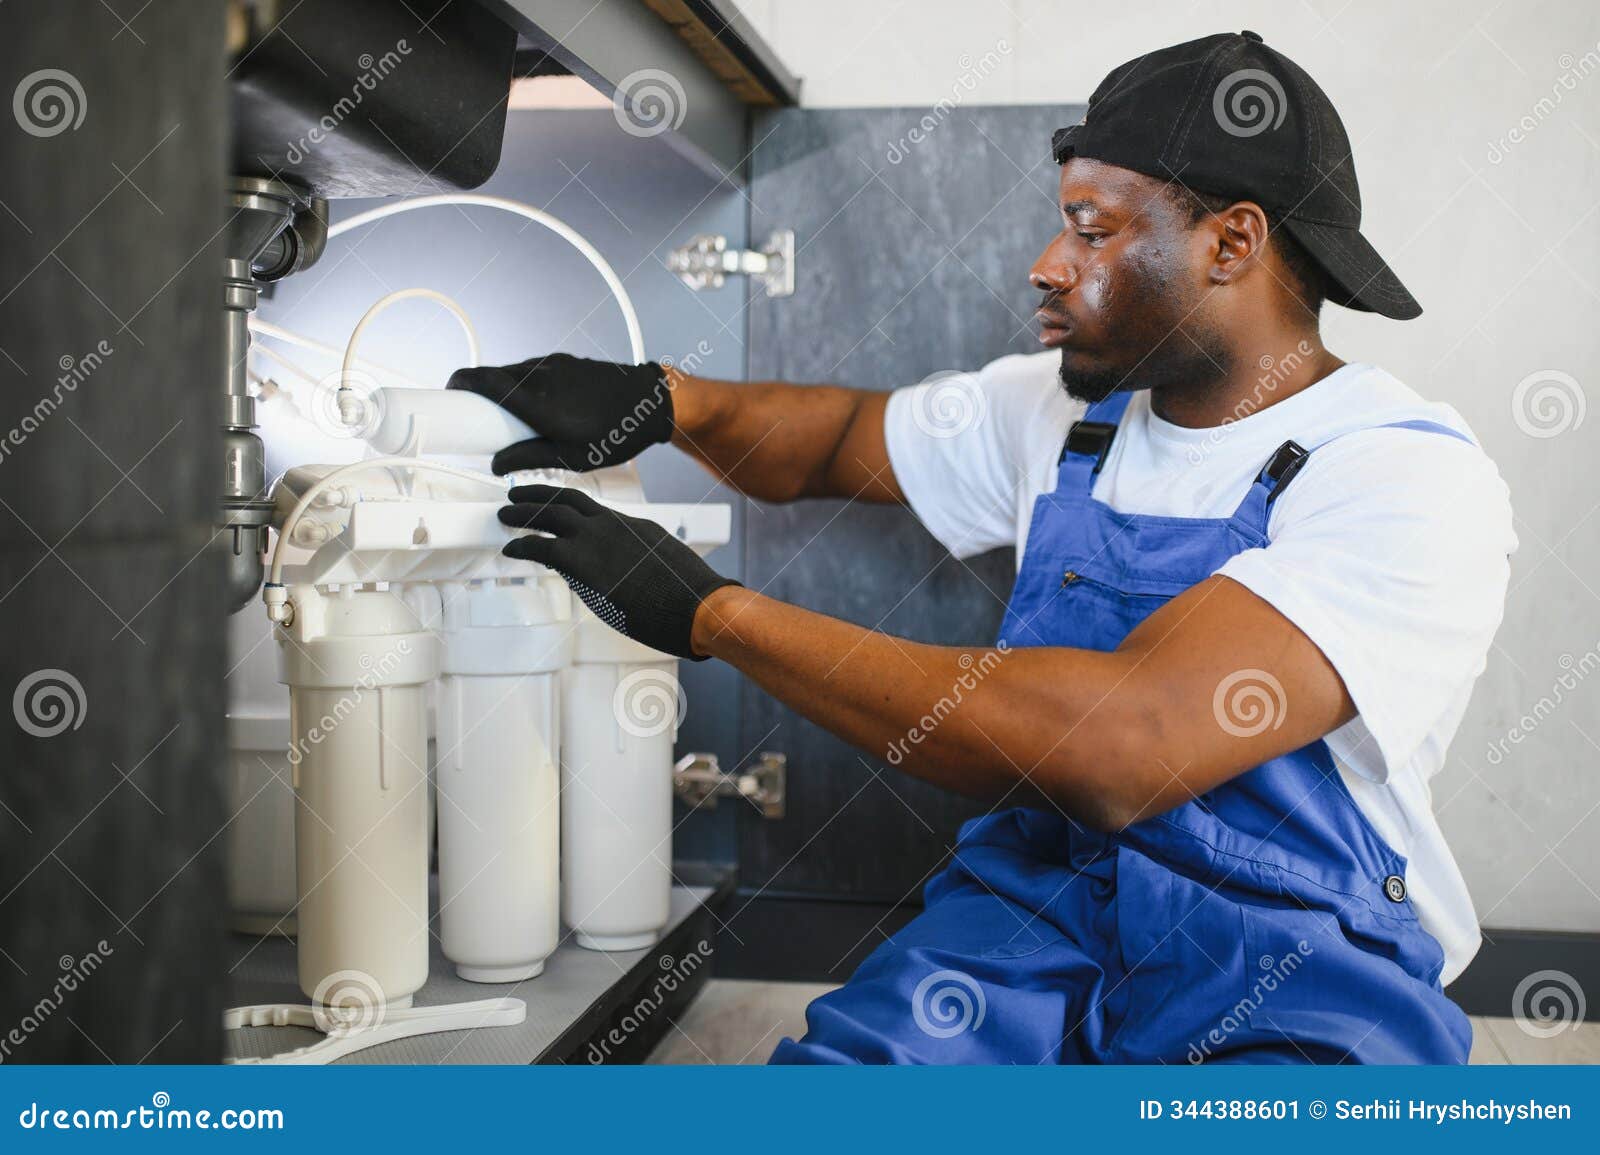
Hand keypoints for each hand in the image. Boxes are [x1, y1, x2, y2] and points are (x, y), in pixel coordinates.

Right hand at [447, 353, 670, 473]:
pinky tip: (533, 403)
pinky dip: (523, 382)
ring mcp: (554, 364)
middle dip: (477, 391)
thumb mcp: (570, 456)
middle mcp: (542, 375)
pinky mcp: (565, 361)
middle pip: (494, 375)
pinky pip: (533, 368)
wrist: (651, 402)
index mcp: (537, 400)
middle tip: (471, 413)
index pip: (483, 380)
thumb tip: (496, 466)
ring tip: (505, 414)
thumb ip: (529, 459)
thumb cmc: (615, 432)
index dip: (459, 382)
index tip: (448, 392)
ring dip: (502, 387)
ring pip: (514, 371)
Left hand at [498, 484, 737, 658]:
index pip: (595, 511)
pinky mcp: (582, 562)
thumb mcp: (666, 573)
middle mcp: (613, 525)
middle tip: (518, 494)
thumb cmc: (688, 598)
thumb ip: (644, 569)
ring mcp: (597, 540)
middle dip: (539, 495)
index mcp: (635, 526)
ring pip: (549, 515)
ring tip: (506, 513)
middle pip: (567, 499)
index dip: (568, 508)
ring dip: (523, 512)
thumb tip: (635, 583)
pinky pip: (541, 547)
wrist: (695, 604)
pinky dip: (522, 545)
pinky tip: (511, 548)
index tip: (555, 508)